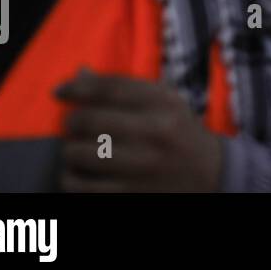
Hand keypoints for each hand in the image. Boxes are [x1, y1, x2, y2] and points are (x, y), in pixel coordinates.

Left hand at [56, 69, 222, 191]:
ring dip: (70, 149)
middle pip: (90, 119)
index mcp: (164, 103)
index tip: (60, 92)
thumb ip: (123, 88)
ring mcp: (142, 166)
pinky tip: (77, 173)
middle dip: (72, 121)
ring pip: (80, 153)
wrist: (210, 173)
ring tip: (76, 148)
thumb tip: (78, 75)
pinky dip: (70, 178)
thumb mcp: (163, 101)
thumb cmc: (179, 131)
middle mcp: (155, 132)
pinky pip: (80, 186)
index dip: (77, 88)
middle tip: (73, 124)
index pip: (109, 88)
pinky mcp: (131, 194)